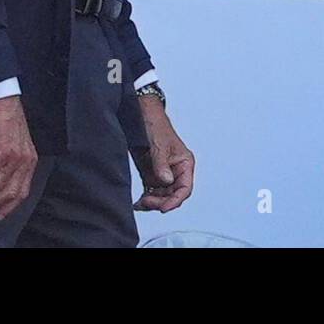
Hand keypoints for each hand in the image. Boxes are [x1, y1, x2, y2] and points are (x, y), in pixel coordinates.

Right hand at [0, 95, 37, 221]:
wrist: (3, 101)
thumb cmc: (5, 121)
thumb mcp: (15, 145)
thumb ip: (12, 163)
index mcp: (30, 161)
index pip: (23, 191)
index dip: (10, 207)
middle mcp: (25, 161)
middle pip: (10, 193)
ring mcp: (14, 157)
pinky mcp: (1, 151)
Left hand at [132, 96, 194, 211]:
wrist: (140, 115)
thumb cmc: (155, 125)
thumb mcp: (159, 145)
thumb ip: (162, 165)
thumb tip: (166, 181)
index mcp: (184, 163)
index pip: (185, 188)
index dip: (175, 200)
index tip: (164, 208)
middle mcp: (176, 170)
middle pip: (172, 195)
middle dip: (161, 201)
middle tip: (146, 202)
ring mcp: (163, 173)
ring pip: (162, 196)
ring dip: (152, 202)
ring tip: (140, 204)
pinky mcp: (151, 174)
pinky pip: (151, 192)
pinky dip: (145, 199)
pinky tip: (138, 203)